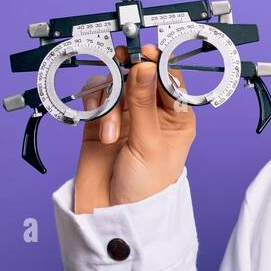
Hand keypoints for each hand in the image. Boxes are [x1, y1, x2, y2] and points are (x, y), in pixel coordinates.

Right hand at [73, 43, 195, 213]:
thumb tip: (144, 66)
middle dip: (128, 74)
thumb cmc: (145, 189)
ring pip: (115, 84)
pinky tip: (96, 122)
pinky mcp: (99, 121)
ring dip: (109, 101)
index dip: (157, 63)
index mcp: (176, 118)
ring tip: (110, 133)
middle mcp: (151, 113)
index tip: (144, 54)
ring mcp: (124, 115)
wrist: (112, 216)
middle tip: (119, 68)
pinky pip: (95, 96)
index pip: (169, 79)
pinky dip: (94, 103)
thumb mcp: (149, 143)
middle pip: (139, 75)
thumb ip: (144, 103)